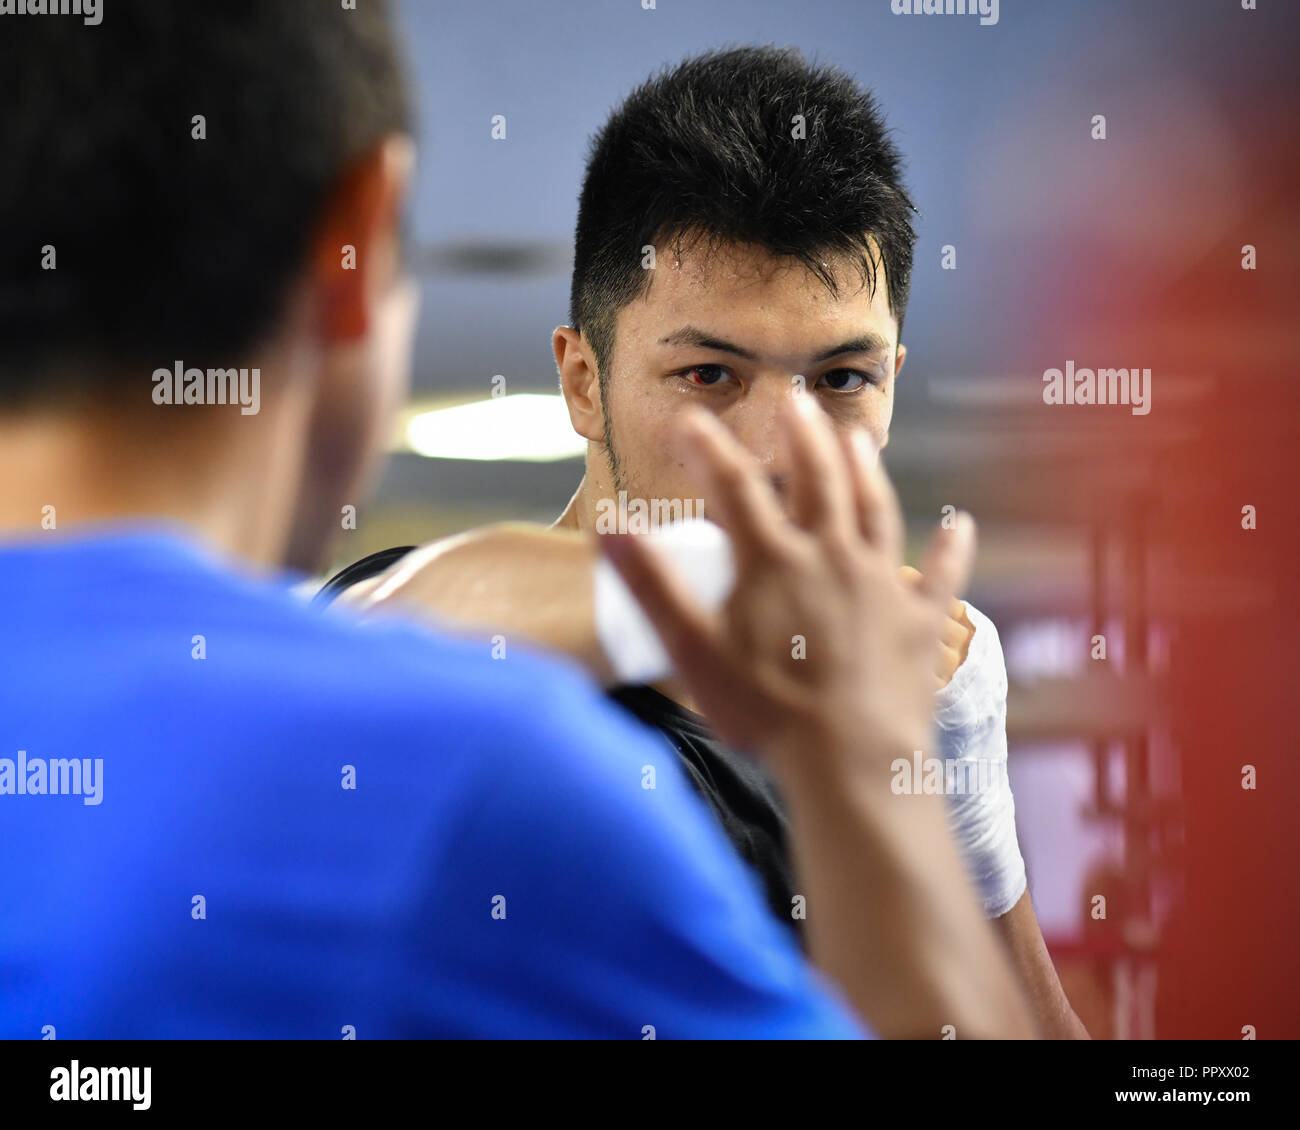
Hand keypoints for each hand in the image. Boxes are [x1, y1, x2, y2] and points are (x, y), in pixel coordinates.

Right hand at [601, 394, 975, 777]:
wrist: (852, 762)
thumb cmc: (767, 711)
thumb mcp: (693, 650)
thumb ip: (652, 585)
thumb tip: (609, 528)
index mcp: (775, 561)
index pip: (734, 487)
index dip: (710, 449)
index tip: (692, 420)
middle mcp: (833, 557)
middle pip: (817, 481)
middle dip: (803, 437)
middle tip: (795, 402)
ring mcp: (882, 585)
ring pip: (876, 511)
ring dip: (866, 471)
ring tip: (857, 438)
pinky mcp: (919, 622)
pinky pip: (940, 576)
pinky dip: (950, 548)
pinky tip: (959, 525)